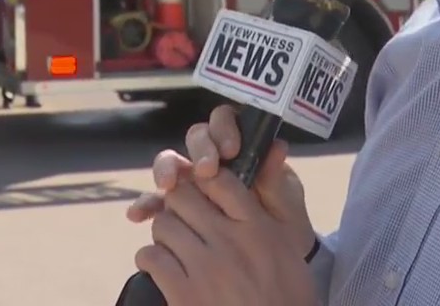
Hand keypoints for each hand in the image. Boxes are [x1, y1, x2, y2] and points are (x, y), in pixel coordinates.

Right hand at [126, 105, 315, 258]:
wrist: (274, 266)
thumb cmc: (283, 227)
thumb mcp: (285, 206)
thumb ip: (277, 180)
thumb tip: (278, 146)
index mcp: (240, 150)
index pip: (225, 122)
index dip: (224, 128)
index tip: (232, 149)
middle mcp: (212, 160)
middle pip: (196, 138)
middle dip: (199, 149)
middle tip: (206, 170)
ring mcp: (191, 182)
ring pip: (171, 163)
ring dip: (166, 170)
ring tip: (166, 186)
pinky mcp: (176, 207)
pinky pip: (156, 201)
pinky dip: (145, 205)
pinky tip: (138, 215)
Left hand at [135, 170, 320, 305]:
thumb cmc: (284, 298)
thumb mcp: (289, 250)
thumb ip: (271, 206)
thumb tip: (275, 148)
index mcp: (260, 229)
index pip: (222, 180)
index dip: (204, 178)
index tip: (199, 184)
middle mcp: (233, 242)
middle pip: (184, 196)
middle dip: (177, 204)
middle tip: (181, 219)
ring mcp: (207, 267)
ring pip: (163, 225)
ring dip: (164, 236)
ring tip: (174, 249)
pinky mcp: (184, 293)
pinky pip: (150, 257)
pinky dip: (151, 262)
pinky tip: (163, 270)